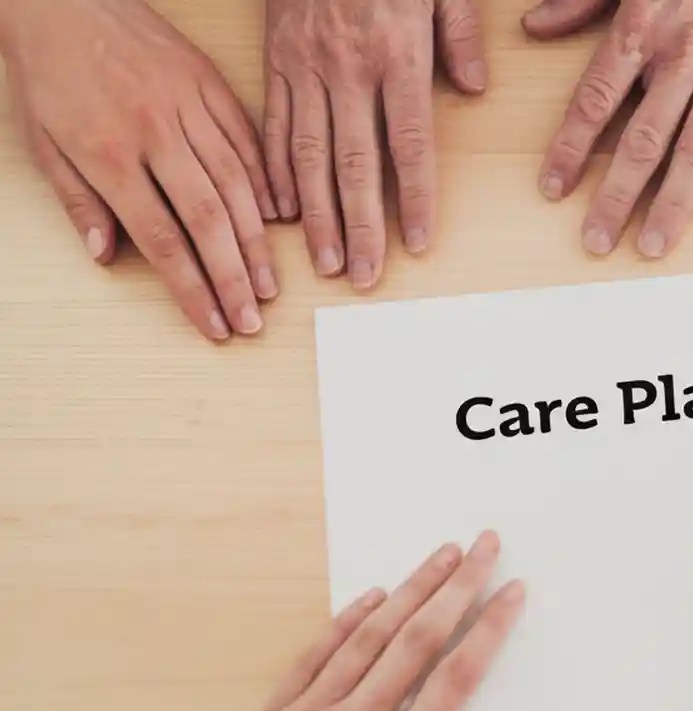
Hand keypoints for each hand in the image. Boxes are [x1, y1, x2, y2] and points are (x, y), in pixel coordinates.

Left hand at [0, 0, 278, 340]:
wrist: (64, 0)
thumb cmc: (50, 73)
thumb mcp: (43, 144)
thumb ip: (79, 202)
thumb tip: (106, 256)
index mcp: (110, 153)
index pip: (161, 238)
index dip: (192, 288)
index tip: (214, 324)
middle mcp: (156, 132)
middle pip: (208, 219)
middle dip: (235, 276)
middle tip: (254, 317)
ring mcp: (188, 106)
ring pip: (236, 184)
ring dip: (256, 241)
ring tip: (270, 282)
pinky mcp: (209, 84)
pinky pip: (247, 140)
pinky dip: (265, 182)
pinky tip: (276, 220)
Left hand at [262, 532, 525, 710]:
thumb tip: (457, 703)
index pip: (455, 679)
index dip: (488, 631)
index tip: (513, 591)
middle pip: (417, 642)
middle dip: (457, 589)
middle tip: (485, 544)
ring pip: (369, 638)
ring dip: (410, 592)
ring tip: (440, 555)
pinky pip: (313, 658)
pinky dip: (344, 622)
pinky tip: (369, 597)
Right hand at [264, 0, 485, 290]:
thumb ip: (459, 34)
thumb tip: (473, 89)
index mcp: (397, 53)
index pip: (409, 143)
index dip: (415, 198)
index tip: (418, 243)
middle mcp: (347, 67)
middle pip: (355, 162)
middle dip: (358, 226)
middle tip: (360, 277)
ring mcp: (304, 66)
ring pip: (308, 154)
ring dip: (315, 214)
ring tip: (322, 262)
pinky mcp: (275, 60)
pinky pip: (273, 125)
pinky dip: (275, 173)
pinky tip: (281, 212)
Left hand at [523, 0, 692, 257]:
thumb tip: (532, 27)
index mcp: (641, 25)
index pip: (595, 99)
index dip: (571, 148)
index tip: (552, 189)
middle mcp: (685, 51)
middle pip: (644, 138)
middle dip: (616, 195)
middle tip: (595, 242)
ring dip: (676, 200)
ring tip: (656, 245)